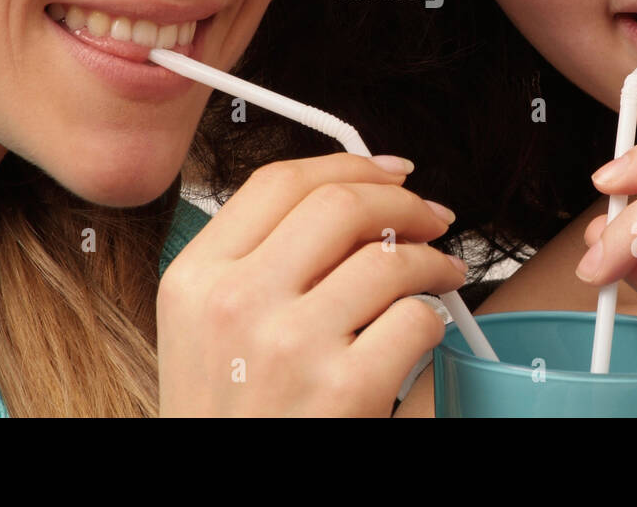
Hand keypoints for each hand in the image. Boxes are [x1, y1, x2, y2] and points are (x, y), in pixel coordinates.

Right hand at [157, 152, 464, 415]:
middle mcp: (236, 302)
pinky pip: (416, 319)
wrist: (227, 501)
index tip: (388, 170)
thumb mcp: (206, 329)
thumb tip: (347, 197)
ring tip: (442, 274)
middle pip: (338, 204)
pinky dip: (435, 318)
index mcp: (195, 278)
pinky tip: (426, 331)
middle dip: (402, 199)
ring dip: (433, 259)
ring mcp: (289, 346)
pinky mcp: (345, 391)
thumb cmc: (228, 418)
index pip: (278, 182)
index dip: (347, 163)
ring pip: (389, 257)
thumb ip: (255, 259)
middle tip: (431, 214)